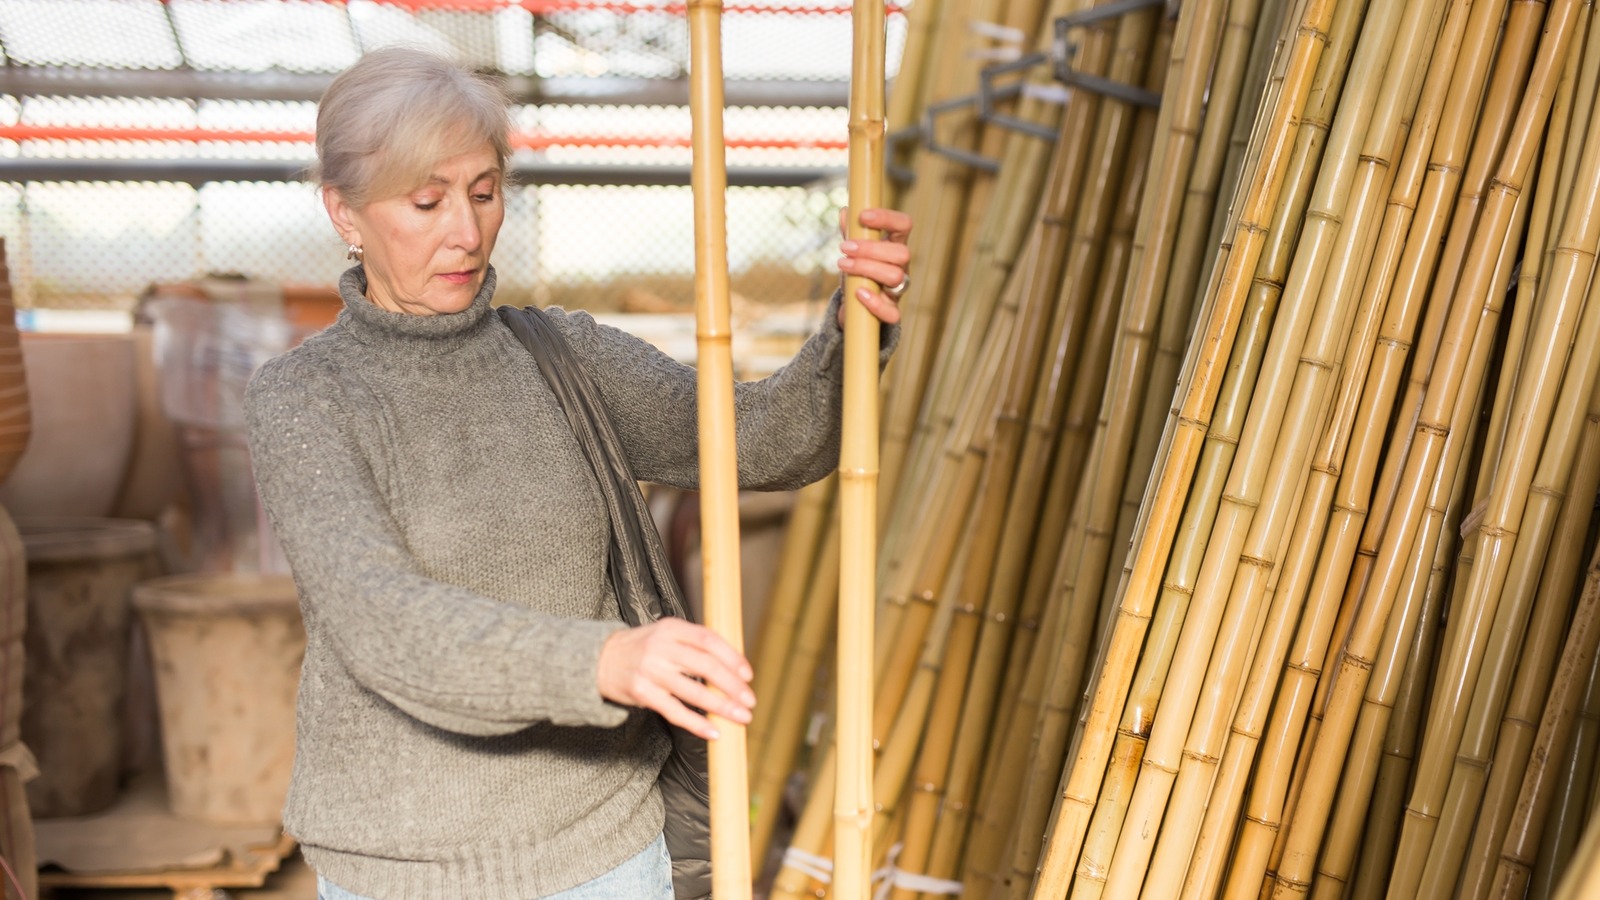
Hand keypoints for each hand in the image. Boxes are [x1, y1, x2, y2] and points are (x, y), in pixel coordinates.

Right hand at [596, 617, 754, 739]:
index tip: (748, 676)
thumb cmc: (641, 648)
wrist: (598, 660)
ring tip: (741, 717)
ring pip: (693, 691)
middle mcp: (661, 647)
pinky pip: (675, 711)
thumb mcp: (666, 634)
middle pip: (706, 666)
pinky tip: (714, 732)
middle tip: (750, 700)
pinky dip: (697, 724)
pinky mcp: (642, 693)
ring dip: (721, 707)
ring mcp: (651, 671)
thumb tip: (733, 666)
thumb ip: (694, 644)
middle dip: (732, 685)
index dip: (732, 658)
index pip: (709, 640)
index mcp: (672, 628)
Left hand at [837, 206, 912, 326]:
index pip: (904, 225)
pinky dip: (875, 302)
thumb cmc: (858, 275)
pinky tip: (858, 293)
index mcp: (894, 247)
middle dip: (871, 248)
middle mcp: (901, 267)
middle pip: (902, 253)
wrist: (854, 308)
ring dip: (866, 268)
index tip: (863, 216)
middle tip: (845, 248)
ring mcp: (898, 290)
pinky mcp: (890, 312)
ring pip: (895, 277)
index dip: (887, 218)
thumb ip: (850, 233)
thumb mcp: (854, 253)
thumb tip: (844, 211)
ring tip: (843, 265)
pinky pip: (892, 312)